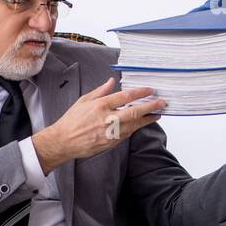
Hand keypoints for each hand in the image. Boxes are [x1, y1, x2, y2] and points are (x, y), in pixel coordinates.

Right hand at [32, 77, 165, 171]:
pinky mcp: (111, 143)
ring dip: (147, 119)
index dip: (140, 92)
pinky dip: (136, 128)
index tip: (150, 90)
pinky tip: (141, 123)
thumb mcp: (84, 100)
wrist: (63, 141)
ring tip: (157, 114)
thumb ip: (100, 91)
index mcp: (100, 106)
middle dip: (151, 107)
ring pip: (134, 125)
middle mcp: (107, 119)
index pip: (125, 97)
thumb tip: (111, 81)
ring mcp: (110, 133)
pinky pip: (127, 134)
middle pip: (135, 112)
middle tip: (162, 103)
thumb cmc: (72, 120)